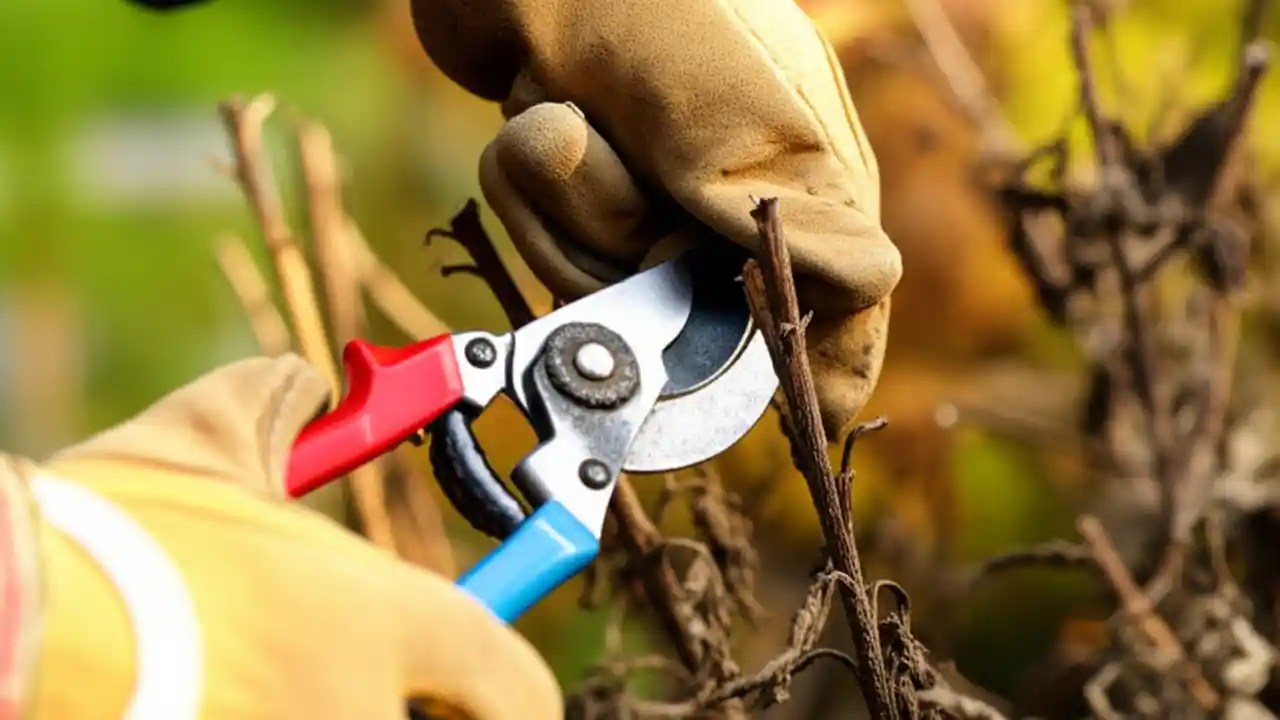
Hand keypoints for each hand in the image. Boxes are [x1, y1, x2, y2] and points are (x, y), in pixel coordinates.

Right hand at [3, 355, 560, 719]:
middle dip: (420, 708)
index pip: (516, 688)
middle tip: (377, 683)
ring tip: (263, 683)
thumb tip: (311, 383)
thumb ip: (280, 406)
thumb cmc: (95, 537)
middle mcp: (353, 715)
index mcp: (374, 622)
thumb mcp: (199, 445)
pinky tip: (212, 698)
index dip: (514, 689)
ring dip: (331, 714)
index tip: (501, 685)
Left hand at [409, 0, 900, 438]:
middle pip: (694, 307)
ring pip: (607, 275)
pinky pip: (549, 236)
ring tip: (568, 119)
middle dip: (637, 256)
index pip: (838, 297)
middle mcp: (734, 185)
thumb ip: (804, 214)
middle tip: (632, 181)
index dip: (803, 354)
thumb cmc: (648, 8)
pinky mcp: (583, 179)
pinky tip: (537, 112)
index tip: (792, 404)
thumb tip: (869, 291)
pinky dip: (530, 188)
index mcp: (807, 168)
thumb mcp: (745, 115)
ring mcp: (653, 182)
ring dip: (571, 209)